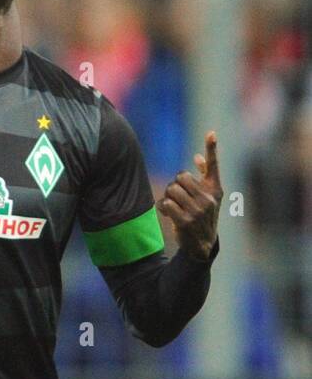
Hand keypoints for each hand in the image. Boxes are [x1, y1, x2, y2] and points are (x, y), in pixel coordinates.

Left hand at [156, 131, 222, 261]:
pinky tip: (167, 213)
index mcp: (215, 190)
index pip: (213, 166)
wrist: (201, 246)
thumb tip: (197, 157)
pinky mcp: (185, 221)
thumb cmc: (202, 217)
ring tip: (172, 205)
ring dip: (168, 196)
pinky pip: (166, 203)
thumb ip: (204, 177)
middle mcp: (208, 198)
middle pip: (181, 177)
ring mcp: (197, 210)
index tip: (211, 132)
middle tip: (177, 196)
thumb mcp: (208, 198)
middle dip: (175, 185)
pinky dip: (162, 207)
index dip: (212, 149)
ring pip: (172, 189)